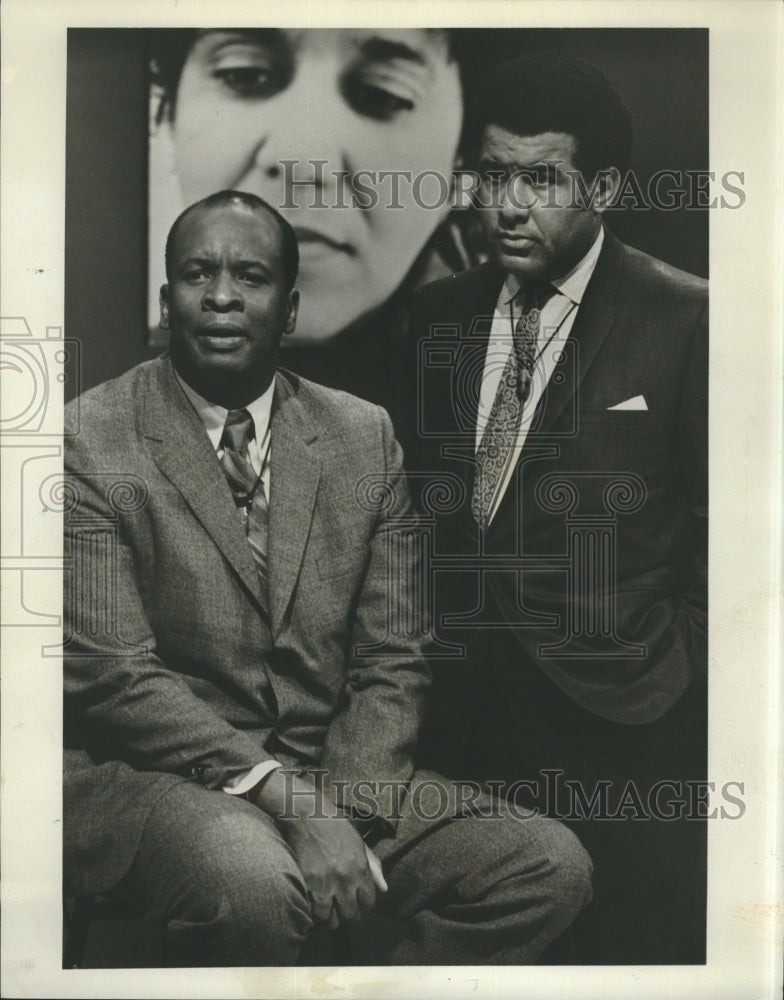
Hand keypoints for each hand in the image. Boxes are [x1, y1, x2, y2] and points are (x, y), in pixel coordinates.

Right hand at [251, 770, 383, 927]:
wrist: (307, 814)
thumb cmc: (335, 826)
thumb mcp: (359, 843)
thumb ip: (373, 867)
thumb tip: (384, 889)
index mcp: (360, 867)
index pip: (369, 901)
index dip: (363, 903)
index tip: (356, 900)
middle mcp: (345, 879)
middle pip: (351, 915)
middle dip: (348, 914)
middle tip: (342, 909)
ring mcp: (325, 883)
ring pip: (332, 920)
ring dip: (330, 918)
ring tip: (328, 911)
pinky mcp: (307, 884)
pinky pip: (314, 913)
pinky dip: (315, 914)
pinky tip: (315, 906)